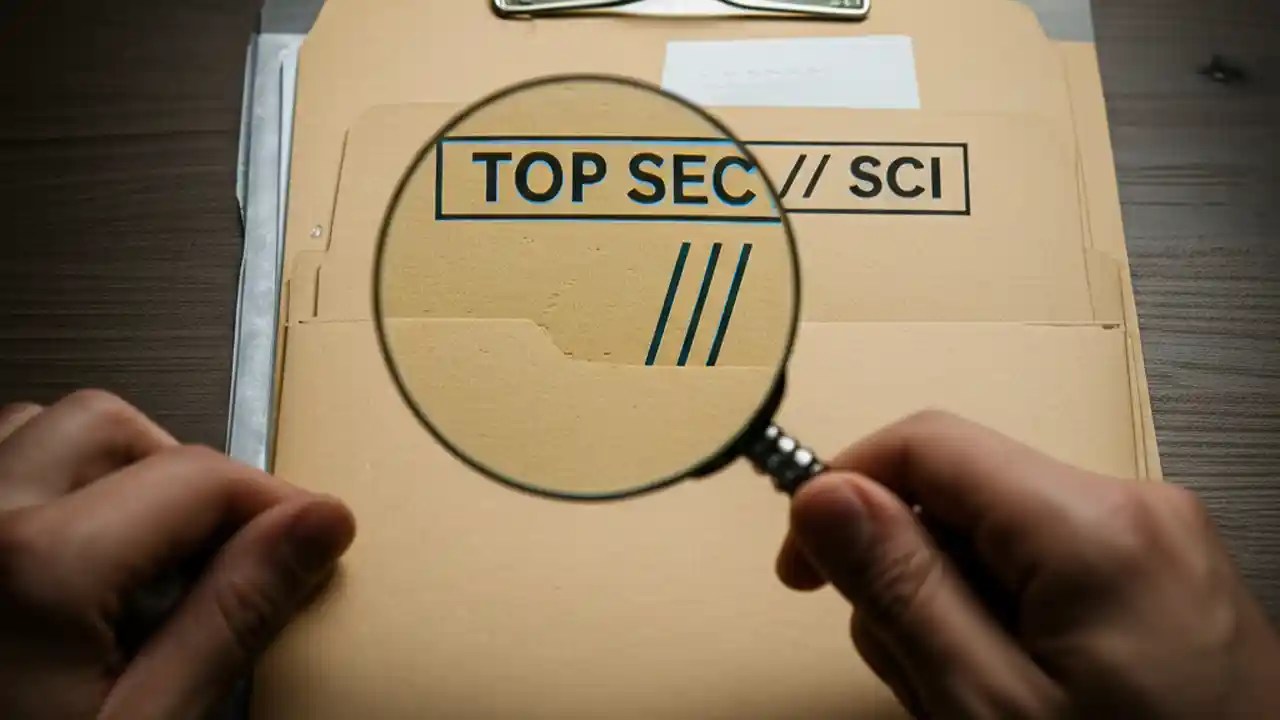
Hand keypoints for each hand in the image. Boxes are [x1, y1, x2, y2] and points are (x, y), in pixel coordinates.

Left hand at [0, 391, 355, 719]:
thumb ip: (233, 616)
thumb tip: (316, 527)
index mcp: (35, 567)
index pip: (196, 477)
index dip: (275, 502)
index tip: (313, 537)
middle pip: (109, 426)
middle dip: (185, 474)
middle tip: (228, 552)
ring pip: (35, 433)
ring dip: (108, 473)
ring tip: (144, 559)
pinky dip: (41, 491)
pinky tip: (72, 569)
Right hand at [777, 410, 1279, 718]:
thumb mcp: (987, 706)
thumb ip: (901, 589)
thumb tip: (821, 493)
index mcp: (1093, 526)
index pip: (927, 444)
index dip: (841, 490)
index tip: (802, 569)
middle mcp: (1137, 510)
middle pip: (961, 496)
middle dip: (910, 578)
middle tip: (918, 677)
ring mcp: (1161, 545)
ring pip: (998, 539)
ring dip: (956, 611)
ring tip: (980, 704)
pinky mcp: (1168, 580)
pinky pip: (1050, 569)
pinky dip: (1009, 623)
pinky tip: (1024, 696)